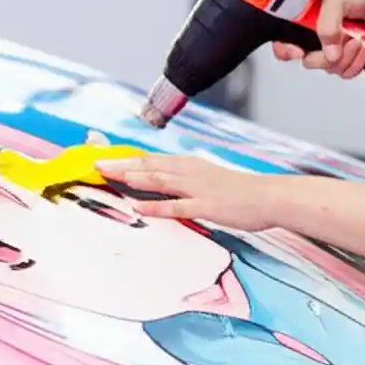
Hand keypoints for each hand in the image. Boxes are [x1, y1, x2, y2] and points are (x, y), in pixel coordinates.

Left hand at [96, 154, 274, 231]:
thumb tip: (164, 185)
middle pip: (149, 165)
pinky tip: (139, 207)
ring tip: (109, 175)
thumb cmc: (240, 192)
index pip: (152, 159)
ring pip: (158, 180)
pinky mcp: (206, 206)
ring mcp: (197, 188)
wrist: (269, 196)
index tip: (105, 157)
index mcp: (189, 165)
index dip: (126, 158)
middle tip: (96, 163)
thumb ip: (185, 182)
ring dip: (132, 177)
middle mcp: (190, 171)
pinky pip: (177, 206)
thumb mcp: (208, 180)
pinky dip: (156, 206)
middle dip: (121, 163)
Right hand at [272, 0, 364, 78]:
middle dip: (327, 57)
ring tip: (356, 39)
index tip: (300, 51)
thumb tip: (329, 53)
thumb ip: (328, 25)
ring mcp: (328, 43)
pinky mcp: (344, 51)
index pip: (281, 39)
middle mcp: (312, 30)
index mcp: (301, 15)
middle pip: (308, 59)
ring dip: (347, 58)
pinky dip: (356, 62)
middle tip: (340, 41)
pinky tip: (362, 46)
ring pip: (328, 67)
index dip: (286, 49)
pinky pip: (344, 69)